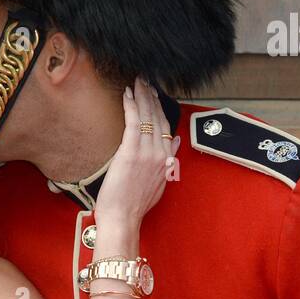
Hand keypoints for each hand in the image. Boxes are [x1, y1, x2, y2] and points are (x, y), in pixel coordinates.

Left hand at [94, 78, 178, 227]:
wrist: (123, 218)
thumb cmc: (134, 204)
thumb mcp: (159, 182)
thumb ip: (168, 161)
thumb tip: (176, 143)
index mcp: (166, 160)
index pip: (166, 127)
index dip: (160, 108)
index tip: (155, 94)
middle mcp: (160, 153)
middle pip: (158, 118)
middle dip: (152, 96)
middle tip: (145, 80)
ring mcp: (147, 152)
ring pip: (147, 116)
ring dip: (142, 95)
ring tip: (137, 81)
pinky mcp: (130, 152)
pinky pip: (133, 122)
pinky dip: (131, 106)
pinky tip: (127, 94)